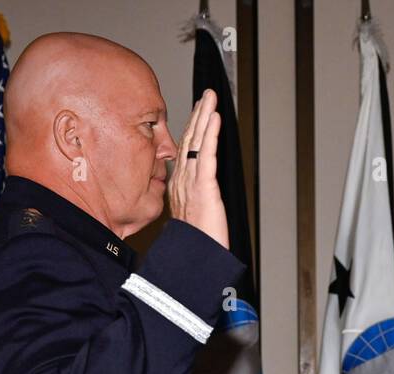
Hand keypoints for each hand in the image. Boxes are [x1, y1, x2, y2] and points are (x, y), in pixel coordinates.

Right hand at [168, 88, 228, 248]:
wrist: (195, 257)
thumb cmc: (196, 243)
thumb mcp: (193, 217)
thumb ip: (194, 201)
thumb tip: (199, 197)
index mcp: (179, 187)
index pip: (185, 151)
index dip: (192, 130)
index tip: (198, 114)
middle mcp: (182, 180)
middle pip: (189, 140)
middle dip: (198, 116)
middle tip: (205, 96)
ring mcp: (191, 181)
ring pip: (196, 142)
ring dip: (204, 116)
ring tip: (210, 98)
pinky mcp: (204, 185)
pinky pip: (206, 153)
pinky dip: (210, 133)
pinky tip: (214, 117)